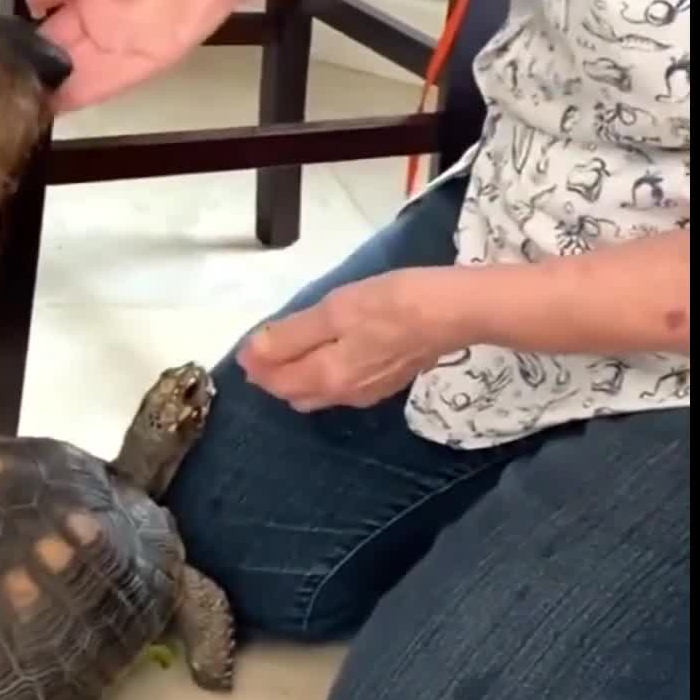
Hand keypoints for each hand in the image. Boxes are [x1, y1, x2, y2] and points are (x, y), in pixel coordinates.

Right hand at [24, 0, 261, 110]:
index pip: (51, 26)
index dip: (30, 41)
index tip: (7, 55)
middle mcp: (105, 26)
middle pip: (63, 56)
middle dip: (38, 73)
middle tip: (10, 88)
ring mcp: (125, 46)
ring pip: (83, 76)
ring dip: (57, 90)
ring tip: (26, 103)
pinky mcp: (149, 60)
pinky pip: (113, 82)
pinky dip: (88, 94)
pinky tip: (61, 102)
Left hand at [238, 269, 451, 411]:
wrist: (454, 312)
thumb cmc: (391, 304)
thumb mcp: (334, 311)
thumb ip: (291, 336)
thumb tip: (252, 354)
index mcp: (327, 378)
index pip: (276, 381)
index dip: (256, 364)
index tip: (246, 344)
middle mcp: (344, 394)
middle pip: (295, 391)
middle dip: (274, 374)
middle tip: (261, 347)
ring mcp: (367, 391)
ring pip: (318, 391)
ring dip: (298, 375)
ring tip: (288, 349)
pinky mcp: (386, 381)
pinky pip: (340, 385)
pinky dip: (322, 373)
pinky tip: (328, 353)